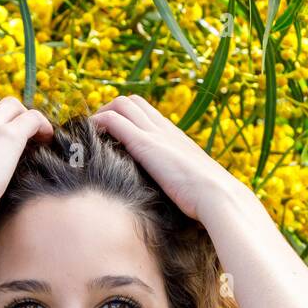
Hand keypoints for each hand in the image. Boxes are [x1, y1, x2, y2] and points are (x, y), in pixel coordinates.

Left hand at [89, 94, 241, 221]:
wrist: (219, 196)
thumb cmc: (209, 201)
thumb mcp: (192, 188)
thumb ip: (181, 187)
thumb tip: (180, 206)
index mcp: (176, 138)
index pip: (147, 112)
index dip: (126, 118)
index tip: (111, 135)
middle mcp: (165, 129)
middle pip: (132, 101)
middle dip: (109, 111)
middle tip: (96, 134)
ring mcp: (155, 134)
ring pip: (121, 103)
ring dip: (101, 114)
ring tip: (89, 135)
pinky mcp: (145, 144)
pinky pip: (113, 120)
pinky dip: (97, 123)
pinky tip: (89, 140)